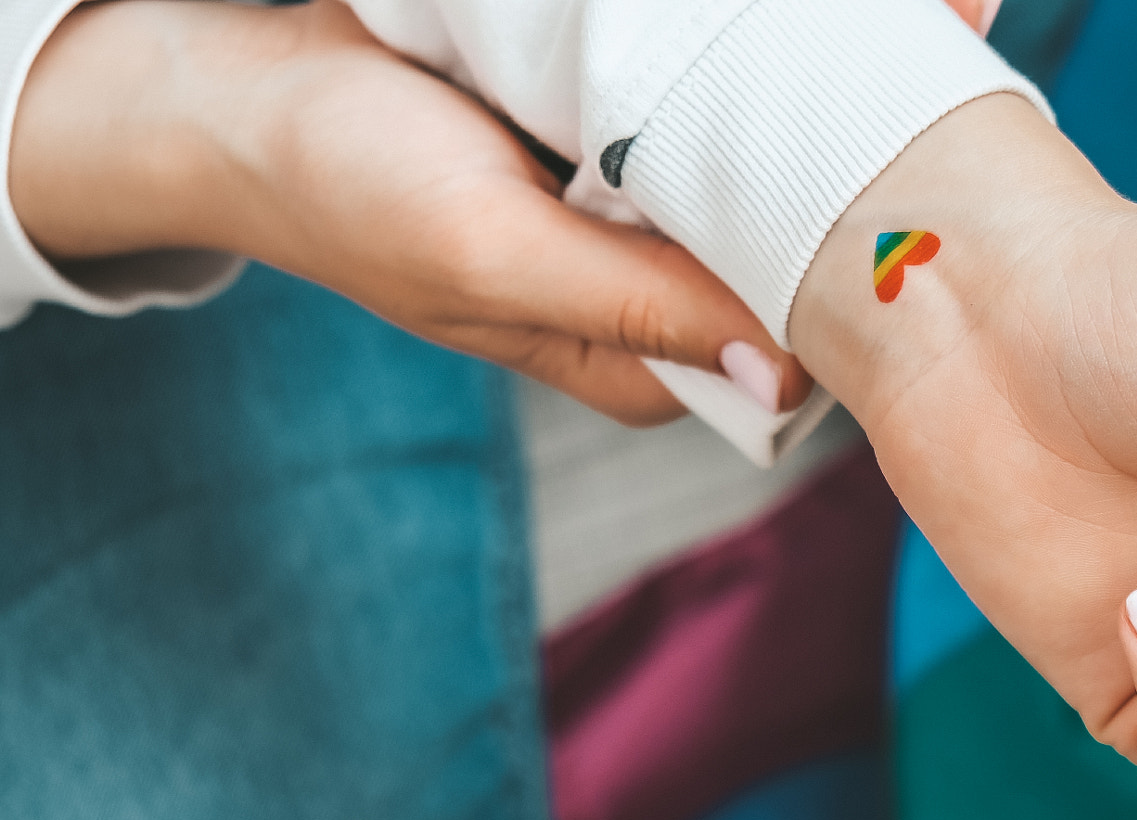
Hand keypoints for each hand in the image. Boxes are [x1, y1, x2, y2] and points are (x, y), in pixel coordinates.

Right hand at [10, 0, 807, 424]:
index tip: (831, 207)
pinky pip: (693, 133)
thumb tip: (783, 375)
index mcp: (630, 363)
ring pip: (743, 196)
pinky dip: (698, 99)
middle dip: (789, 203)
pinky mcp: (614, 157)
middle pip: (772, 272)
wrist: (248, 92)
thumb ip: (634, 310)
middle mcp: (643, 306)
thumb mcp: (493, 253)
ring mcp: (632, 229)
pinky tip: (688, 70)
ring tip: (735, 91)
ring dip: (744, 140)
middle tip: (789, 128)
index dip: (810, 283)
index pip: (779, 348)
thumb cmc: (352, 183)